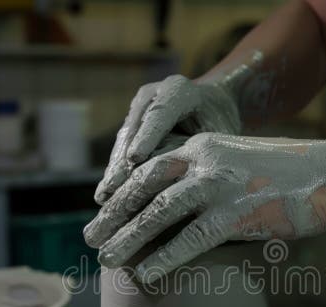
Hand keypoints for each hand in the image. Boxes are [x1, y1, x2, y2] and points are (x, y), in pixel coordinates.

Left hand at [84, 131, 325, 282]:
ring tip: (107, 259)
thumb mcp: (239, 161)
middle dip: (114, 215)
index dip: (122, 191)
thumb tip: (182, 207)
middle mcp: (204, 160)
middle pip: (144, 187)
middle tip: (90, 237)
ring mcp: (219, 186)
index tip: (103, 210)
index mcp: (202, 144)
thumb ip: (208, 176)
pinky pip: (190, 240)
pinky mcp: (236, 214)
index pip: (149, 166)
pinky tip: (145, 276)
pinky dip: (164, 259)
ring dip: (129, 238)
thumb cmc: (286, 175)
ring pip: (159, 214)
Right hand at [94, 74, 240, 203]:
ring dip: (114, 170)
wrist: (212, 105)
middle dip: (123, 160)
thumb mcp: (220, 135)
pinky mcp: (131, 126)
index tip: (134, 158)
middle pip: (135, 129)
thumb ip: (203, 152)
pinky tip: (107, 196)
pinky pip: (121, 151)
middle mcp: (152, 95)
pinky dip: (116, 172)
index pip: (161, 112)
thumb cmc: (221, 123)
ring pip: (123, 142)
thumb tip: (187, 186)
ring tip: (104, 197)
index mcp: (179, 90)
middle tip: (113, 187)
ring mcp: (137, 110)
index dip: (147, 135)